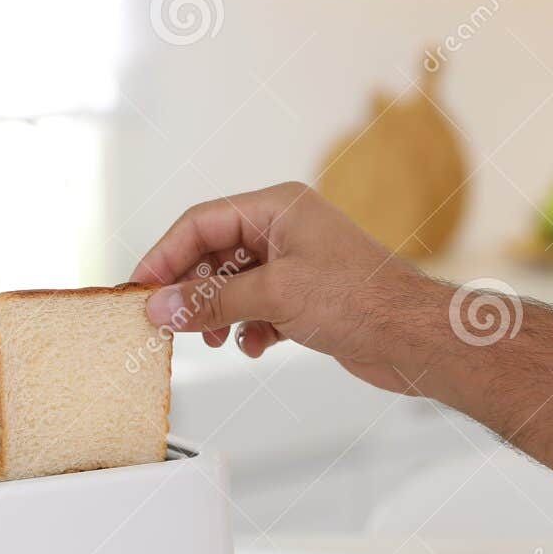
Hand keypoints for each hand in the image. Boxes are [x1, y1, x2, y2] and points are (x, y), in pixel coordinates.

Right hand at [132, 182, 449, 394]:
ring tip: (213, 339)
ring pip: (235, 285)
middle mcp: (286, 230)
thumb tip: (163, 306)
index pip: (202, 222)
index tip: (140, 286)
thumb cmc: (363, 300)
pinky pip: (258, 309)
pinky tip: (253, 346)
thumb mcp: (274, 296)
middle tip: (169, 321)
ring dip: (218, 314)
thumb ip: (213, 300)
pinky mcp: (307, 299)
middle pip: (215, 254)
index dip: (165, 254)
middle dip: (192, 290)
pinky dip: (248, 329)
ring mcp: (297, 265)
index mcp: (279, 207)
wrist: (413, 337)